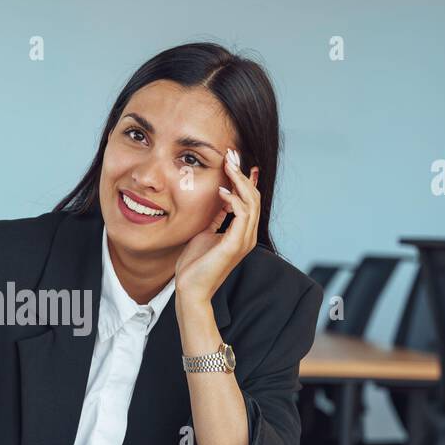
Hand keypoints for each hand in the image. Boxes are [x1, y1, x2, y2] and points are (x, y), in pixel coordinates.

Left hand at [174, 149, 259, 305]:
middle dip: (242, 173)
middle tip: (231, 154)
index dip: (245, 178)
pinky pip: (242, 214)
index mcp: (242, 233)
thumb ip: (216, 217)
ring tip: (228, 165)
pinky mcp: (235, 245)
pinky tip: (221, 190)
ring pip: (252, 202)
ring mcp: (244, 240)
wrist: (190, 290)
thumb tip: (220, 199)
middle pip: (254, 196)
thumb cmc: (195, 265)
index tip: (234, 159)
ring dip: (240, 181)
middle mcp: (248, 235)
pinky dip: (234, 199)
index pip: (250, 200)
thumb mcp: (206, 233)